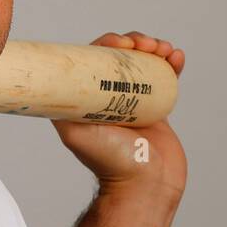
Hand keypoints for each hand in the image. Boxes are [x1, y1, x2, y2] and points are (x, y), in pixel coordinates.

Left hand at [52, 32, 186, 198]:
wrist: (146, 184)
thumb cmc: (110, 163)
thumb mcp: (75, 133)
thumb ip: (62, 110)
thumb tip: (50, 81)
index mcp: (87, 99)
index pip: (95, 61)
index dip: (108, 44)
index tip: (122, 42)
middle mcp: (108, 98)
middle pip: (121, 57)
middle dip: (135, 42)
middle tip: (146, 44)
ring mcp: (134, 101)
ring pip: (144, 64)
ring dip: (155, 49)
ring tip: (164, 50)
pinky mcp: (156, 107)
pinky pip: (165, 78)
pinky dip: (171, 63)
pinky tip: (177, 57)